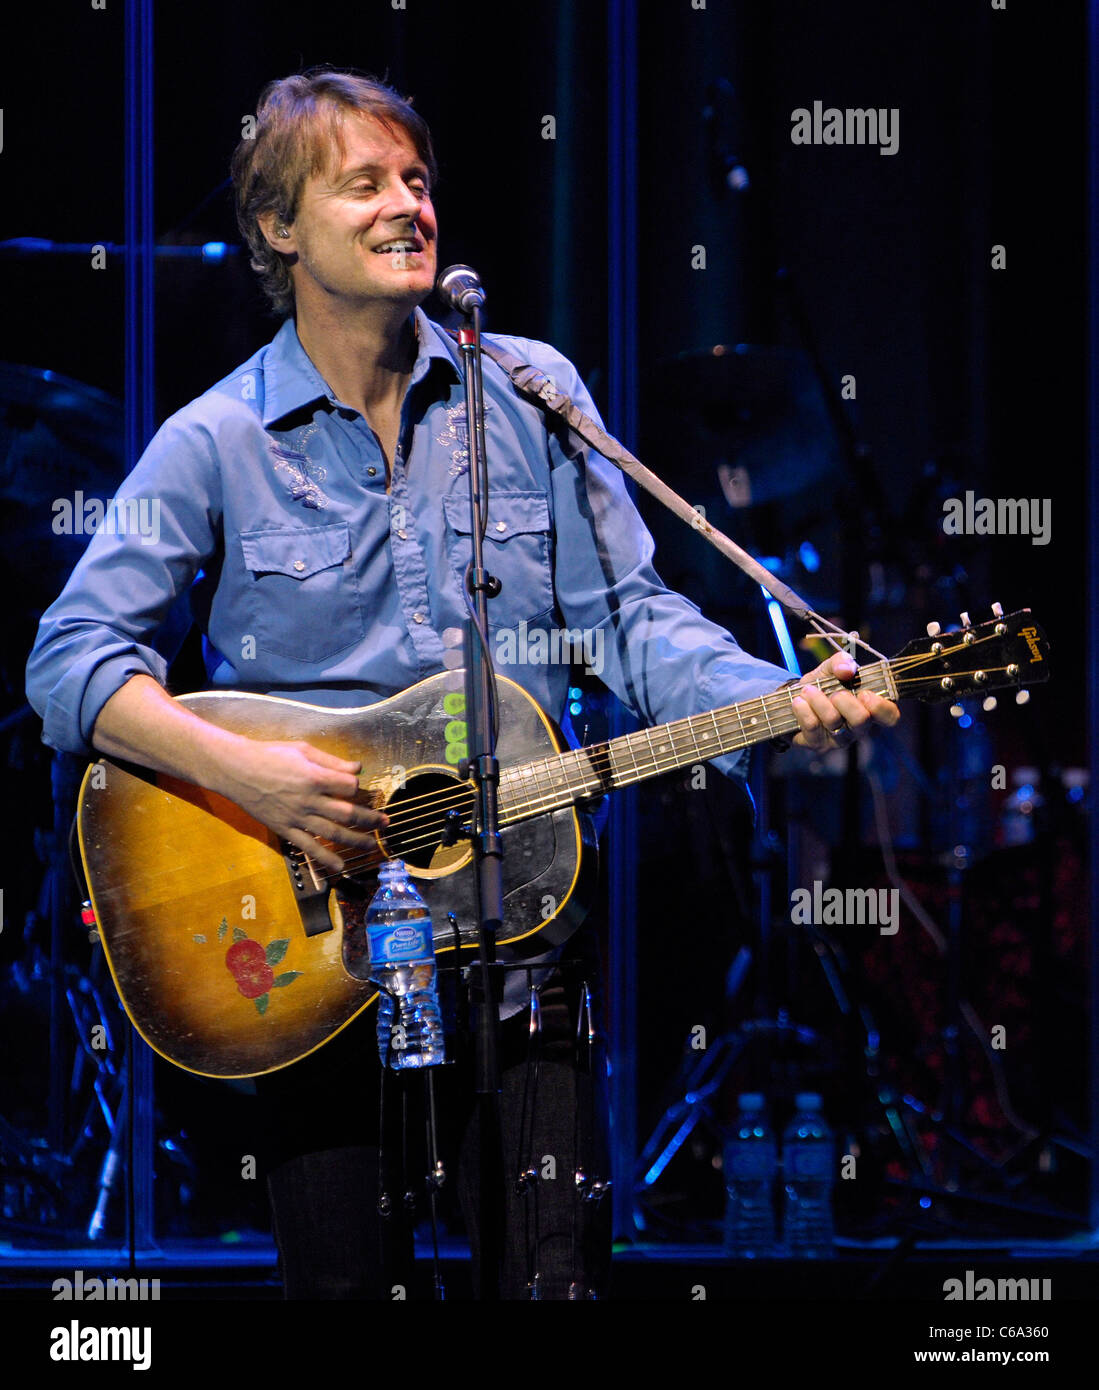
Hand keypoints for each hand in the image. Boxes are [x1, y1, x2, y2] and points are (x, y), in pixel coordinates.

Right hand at [214, 738, 387, 873]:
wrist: (236, 769)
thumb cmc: (270, 754)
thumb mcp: (303, 750)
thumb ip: (332, 761)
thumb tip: (358, 768)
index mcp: (314, 777)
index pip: (349, 787)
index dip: (359, 789)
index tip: (362, 790)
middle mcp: (309, 799)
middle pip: (347, 813)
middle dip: (370, 819)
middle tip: (386, 823)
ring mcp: (296, 817)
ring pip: (333, 833)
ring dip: (356, 840)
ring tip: (372, 844)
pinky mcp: (285, 829)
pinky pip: (308, 847)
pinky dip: (326, 858)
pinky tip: (340, 866)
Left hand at [788, 652, 899, 752]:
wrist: (795, 697)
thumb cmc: (823, 684)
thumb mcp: (833, 667)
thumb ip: (842, 661)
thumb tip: (846, 669)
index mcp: (870, 709)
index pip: (890, 717)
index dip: (880, 707)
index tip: (864, 693)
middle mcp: (858, 728)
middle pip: (861, 721)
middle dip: (845, 702)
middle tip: (834, 693)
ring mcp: (838, 739)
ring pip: (834, 722)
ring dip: (818, 700)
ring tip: (808, 690)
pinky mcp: (818, 744)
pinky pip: (812, 727)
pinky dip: (803, 709)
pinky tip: (799, 701)